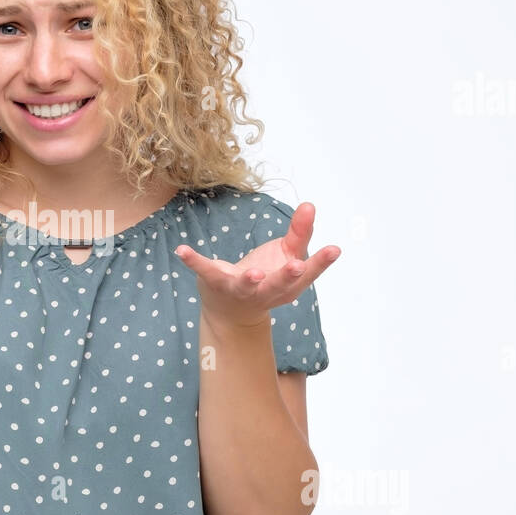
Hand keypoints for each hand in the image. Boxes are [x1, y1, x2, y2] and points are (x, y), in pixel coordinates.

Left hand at [174, 202, 340, 329]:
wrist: (231, 310)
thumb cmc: (266, 278)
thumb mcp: (286, 255)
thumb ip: (299, 232)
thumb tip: (309, 204)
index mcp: (288, 285)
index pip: (308, 274)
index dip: (321, 263)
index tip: (333, 249)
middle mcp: (266, 290)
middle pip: (279, 285)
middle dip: (287, 277)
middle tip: (296, 266)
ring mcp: (240, 289)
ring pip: (246, 286)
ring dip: (249, 281)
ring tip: (252, 272)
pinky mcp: (216, 282)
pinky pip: (205, 271)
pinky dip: (193, 261)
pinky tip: (182, 250)